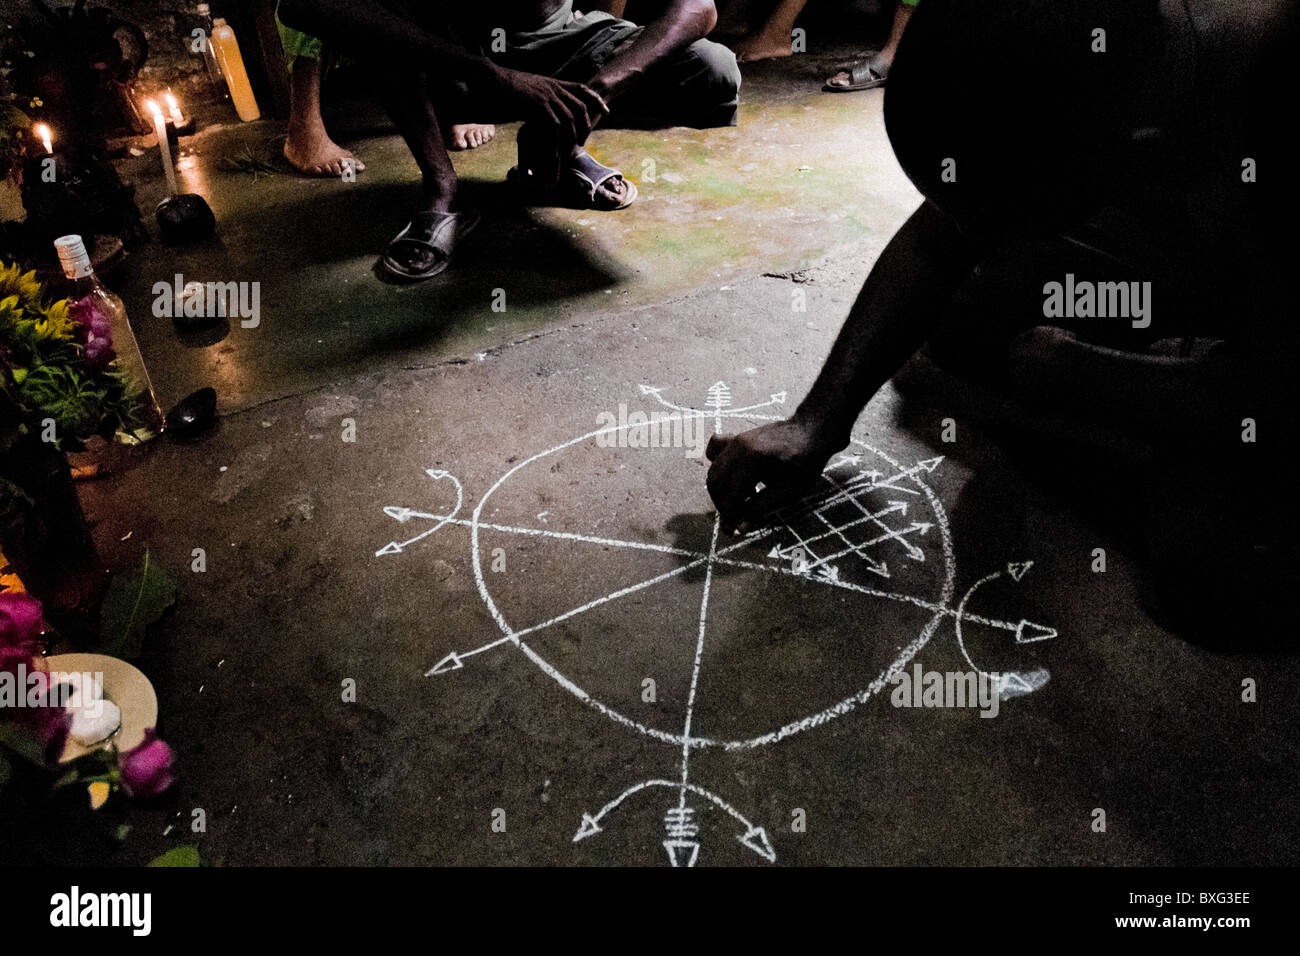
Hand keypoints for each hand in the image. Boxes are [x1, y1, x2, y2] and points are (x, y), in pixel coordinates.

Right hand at [485, 64, 608, 148]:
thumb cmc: (510, 87)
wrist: (495, 80)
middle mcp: (554, 88)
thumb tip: (549, 109)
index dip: (596, 100)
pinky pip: (553, 125)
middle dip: (586, 125)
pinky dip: (557, 139)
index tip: (607, 111)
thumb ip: (544, 98)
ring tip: (571, 150)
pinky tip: (556, 151)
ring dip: (572, 136)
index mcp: (554, 83)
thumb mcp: (533, 89)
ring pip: (569, 118)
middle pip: (580, 106)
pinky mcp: (538, 105)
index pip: (583, 88)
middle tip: (584, 141)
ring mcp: (547, 96)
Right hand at [705, 417, 840, 534]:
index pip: (731, 495)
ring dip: (721, 491)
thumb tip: (741, 526)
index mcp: (753, 461)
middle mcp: (739, 448)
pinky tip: (732, 477)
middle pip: (716, 483)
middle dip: (722, 505)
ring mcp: (735, 440)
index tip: (731, 532)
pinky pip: (715, 451)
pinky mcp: (736, 437)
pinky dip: (717, 466)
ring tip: (741, 502)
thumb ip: (762, 507)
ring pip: (714, 470)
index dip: (729, 516)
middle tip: (734, 520)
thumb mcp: (789, 491)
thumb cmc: (805, 462)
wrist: (811, 431)